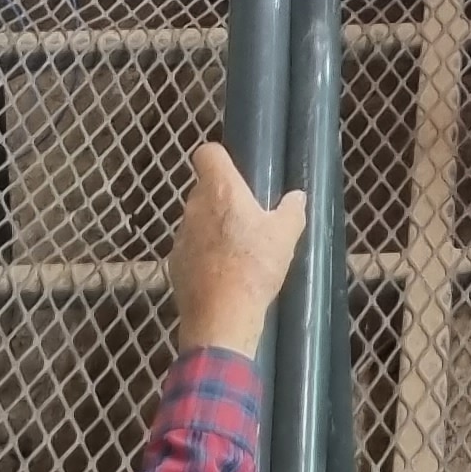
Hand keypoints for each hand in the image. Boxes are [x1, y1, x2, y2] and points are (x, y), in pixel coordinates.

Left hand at [168, 140, 309, 358]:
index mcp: (220, 189)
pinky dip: (204, 255)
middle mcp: (195, 206)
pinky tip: (223, 274)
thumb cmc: (255, 267)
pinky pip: (191, 248)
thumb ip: (291, 210)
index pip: (207, 153)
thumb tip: (296, 197)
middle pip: (205, 189)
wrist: (221, 318)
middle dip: (223, 200)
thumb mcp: (286, 236)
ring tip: (238, 252)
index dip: (220, 158)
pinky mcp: (174, 263)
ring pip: (198, 220)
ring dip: (213, 229)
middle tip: (248, 220)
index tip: (236, 174)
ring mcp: (181, 236)